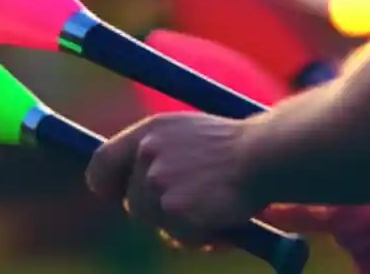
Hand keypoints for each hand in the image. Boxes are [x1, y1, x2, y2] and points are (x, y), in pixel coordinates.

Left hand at [85, 112, 265, 245]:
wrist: (268, 155)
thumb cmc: (234, 148)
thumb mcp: (186, 135)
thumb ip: (156, 153)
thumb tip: (130, 186)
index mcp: (148, 132)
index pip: (101, 163)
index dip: (106, 185)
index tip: (117, 197)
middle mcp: (147, 154)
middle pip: (131, 203)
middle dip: (155, 213)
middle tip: (187, 209)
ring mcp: (159, 182)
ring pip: (155, 223)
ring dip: (181, 225)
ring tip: (212, 207)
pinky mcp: (176, 210)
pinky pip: (179, 236)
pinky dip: (199, 236)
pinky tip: (221, 217)